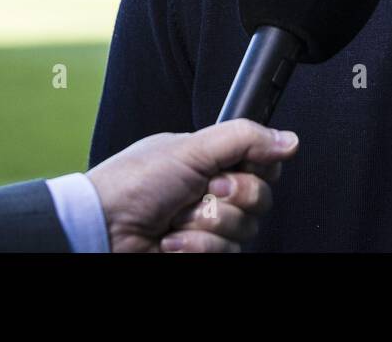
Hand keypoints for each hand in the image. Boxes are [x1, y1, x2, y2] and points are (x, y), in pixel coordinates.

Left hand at [86, 119, 298, 252]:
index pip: (262, 164)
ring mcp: (208, 227)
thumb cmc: (133, 183)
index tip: (235, 165)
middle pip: (261, 198)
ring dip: (208, 224)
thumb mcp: (190, 148)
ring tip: (177, 219)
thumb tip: (289, 139)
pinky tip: (171, 241)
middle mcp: (214, 193)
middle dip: (232, 195)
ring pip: (245, 229)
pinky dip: (196, 247)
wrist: (102, 228)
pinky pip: (226, 253)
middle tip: (204, 189)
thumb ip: (243, 137)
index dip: (258, 167)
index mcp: (212, 161)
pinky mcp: (202, 253)